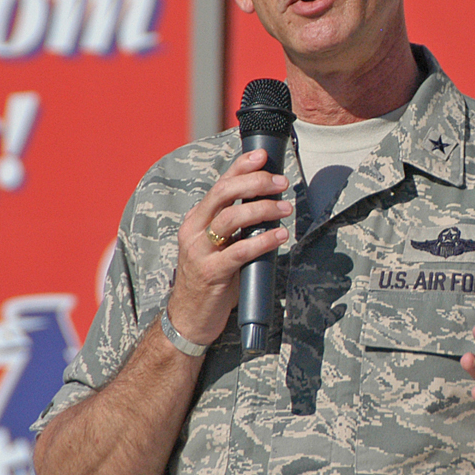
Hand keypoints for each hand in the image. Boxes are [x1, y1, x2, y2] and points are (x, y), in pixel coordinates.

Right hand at [166, 150, 291, 345]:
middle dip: (254, 183)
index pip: (220, 184)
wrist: (189, 318)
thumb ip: (239, 227)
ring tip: (286, 209)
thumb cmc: (212, 278)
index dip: (240, 166)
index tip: (262, 155)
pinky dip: (262, 241)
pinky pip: (239, 251)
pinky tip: (279, 236)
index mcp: (197, 219)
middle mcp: (194, 230)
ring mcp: (199, 251)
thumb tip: (272, 204)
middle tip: (280, 182)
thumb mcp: (221, 246)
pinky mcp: (211, 273)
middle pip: (223, 194)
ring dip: (262, 209)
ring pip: (230, 218)